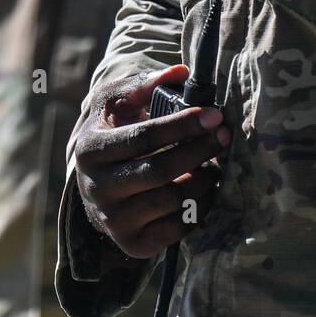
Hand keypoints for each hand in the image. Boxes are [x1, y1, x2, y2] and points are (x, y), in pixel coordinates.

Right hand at [73, 64, 230, 259]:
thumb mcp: (117, 102)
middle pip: (160, 171)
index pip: (144, 138)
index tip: (214, 114)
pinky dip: (199, 208)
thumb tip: (180, 72)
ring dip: (204, 179)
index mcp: (90, 150)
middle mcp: (96, 189)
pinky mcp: (132, 244)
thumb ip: (144, 84)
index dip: (182, 125)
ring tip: (217, 162)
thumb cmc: (113, 132)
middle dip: (199, 151)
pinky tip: (207, 188)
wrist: (97, 182)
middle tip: (225, 136)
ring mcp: (113, 220)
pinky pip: (175, 230)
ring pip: (170, 201)